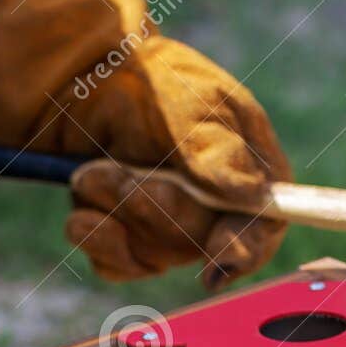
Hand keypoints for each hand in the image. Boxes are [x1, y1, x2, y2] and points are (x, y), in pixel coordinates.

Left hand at [0, 0, 290, 289]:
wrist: (79, 82)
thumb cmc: (150, 82)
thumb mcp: (190, 101)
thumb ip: (218, 148)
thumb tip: (253, 194)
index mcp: (248, 171)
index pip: (265, 227)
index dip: (247, 247)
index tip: (220, 252)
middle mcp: (214, 209)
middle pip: (201, 244)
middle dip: (157, 209)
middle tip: (116, 172)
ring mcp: (170, 230)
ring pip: (155, 255)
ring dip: (117, 211)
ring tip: (91, 172)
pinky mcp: (127, 242)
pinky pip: (117, 265)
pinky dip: (97, 237)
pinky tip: (82, 210)